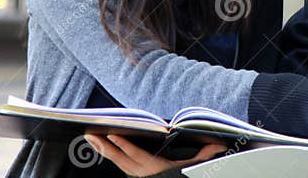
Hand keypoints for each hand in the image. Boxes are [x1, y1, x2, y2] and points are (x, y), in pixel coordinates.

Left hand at [84, 134, 224, 176]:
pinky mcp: (136, 175)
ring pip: (117, 163)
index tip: (112, 135)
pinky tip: (101, 147)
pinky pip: (120, 165)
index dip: (124, 146)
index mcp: (156, 170)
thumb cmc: (185, 177)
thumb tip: (218, 144)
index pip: (137, 156)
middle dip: (105, 147)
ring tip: (90, 138)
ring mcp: (138, 176)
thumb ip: (204, 155)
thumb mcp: (195, 167)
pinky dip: (110, 154)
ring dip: (102, 151)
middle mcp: (144, 174)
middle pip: (121, 160)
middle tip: (90, 134)